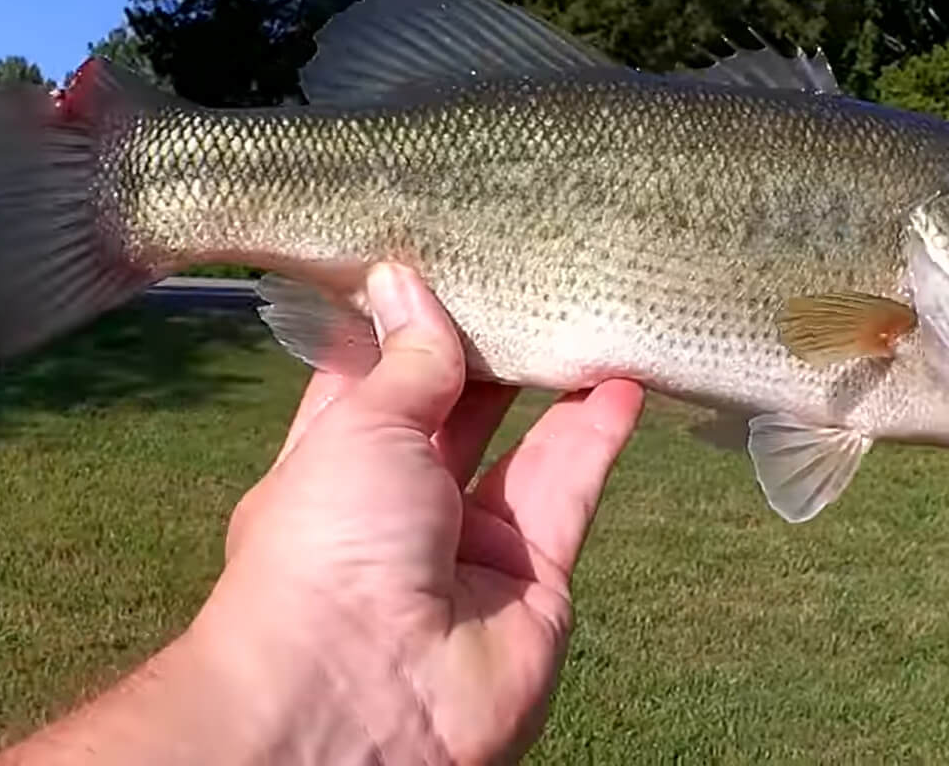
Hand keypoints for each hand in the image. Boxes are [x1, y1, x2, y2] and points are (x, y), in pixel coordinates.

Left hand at [191, 264, 644, 762]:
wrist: (361, 693)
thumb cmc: (325, 544)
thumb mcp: (362, 425)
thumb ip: (409, 359)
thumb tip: (406, 278)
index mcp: (333, 468)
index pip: (375, 382)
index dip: (407, 325)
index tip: (444, 255)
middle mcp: (402, 507)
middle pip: (458, 411)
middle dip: (490, 349)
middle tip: (531, 274)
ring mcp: (471, 546)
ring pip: (525, 450)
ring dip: (555, 385)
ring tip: (591, 310)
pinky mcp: (537, 579)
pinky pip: (570, 494)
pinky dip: (597, 436)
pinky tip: (623, 380)